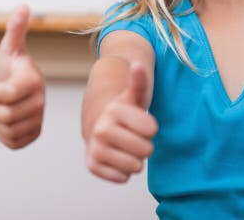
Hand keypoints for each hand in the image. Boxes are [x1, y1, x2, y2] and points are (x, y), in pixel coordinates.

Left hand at [0, 5, 44, 148]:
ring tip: (0, 106)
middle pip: (4, 115)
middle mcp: (40, 102)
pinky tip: (4, 120)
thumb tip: (23, 6)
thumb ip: (15, 29)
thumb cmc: (10, 66)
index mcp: (34, 81)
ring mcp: (38, 120)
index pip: (6, 95)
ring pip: (7, 130)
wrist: (13, 87)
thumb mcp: (9, 47)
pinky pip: (11, 143)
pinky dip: (1, 134)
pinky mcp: (33, 135)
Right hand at [85, 61, 157, 182]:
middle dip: (144, 146)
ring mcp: (95, 148)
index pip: (152, 130)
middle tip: (132, 137)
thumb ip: (139, 82)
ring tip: (124, 148)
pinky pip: (122, 178)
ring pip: (136, 166)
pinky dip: (123, 172)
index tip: (138, 122)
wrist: (98, 128)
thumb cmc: (124, 114)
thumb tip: (138, 65)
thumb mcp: (133, 97)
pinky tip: (116, 158)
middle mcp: (101, 129)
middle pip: (146, 151)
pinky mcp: (92, 165)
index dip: (150, 128)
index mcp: (113, 111)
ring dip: (135, 160)